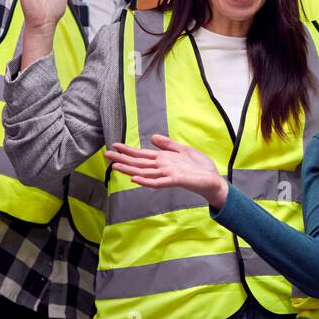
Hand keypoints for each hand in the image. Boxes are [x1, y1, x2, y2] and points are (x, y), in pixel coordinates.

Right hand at [106, 134, 228, 208]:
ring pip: (144, 172)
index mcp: (163, 159)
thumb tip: (152, 137)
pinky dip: (146, 181)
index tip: (114, 145)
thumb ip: (167, 144)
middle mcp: (161, 167)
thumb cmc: (199, 167)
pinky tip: (135, 178)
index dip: (128, 150)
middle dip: (122, 159)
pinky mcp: (175, 180)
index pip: (141, 154)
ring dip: (129, 169)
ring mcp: (166, 175)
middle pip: (138, 163)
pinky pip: (157, 182)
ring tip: (115, 166)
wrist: (212, 179)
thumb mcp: (183, 150)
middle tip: (106, 155)